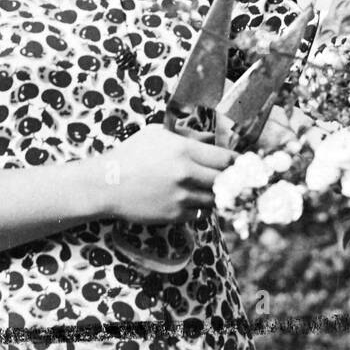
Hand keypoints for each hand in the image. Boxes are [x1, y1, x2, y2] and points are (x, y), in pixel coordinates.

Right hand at [96, 123, 236, 223]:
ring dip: (215, 196)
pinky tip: (191, 199)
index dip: (238, 163)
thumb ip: (188, 136)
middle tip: (233, 180)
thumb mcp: (158, 135)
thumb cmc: (131, 154)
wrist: (106, 184)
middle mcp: (186, 174)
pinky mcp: (174, 215)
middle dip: (232, 181)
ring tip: (209, 189)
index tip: (242, 165)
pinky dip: (199, 208)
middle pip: (226, 181)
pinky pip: (199, 214)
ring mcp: (181, 197)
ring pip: (215, 200)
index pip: (226, 159)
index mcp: (183, 150)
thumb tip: (212, 139)